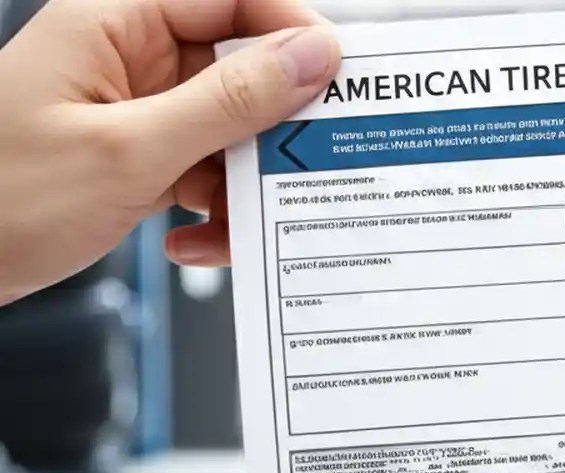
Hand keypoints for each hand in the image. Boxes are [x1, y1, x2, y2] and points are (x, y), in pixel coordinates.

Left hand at [0, 0, 340, 302]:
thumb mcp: (130, 151)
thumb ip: (229, 100)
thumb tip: (309, 55)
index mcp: (114, 23)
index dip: (289, 28)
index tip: (334, 75)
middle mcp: (127, 57)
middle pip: (239, 66)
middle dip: (272, 125)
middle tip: (300, 165)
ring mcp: (134, 110)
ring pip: (229, 128)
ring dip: (243, 182)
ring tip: (234, 223)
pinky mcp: (136, 158)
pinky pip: (203, 169)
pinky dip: (213, 210)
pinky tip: (196, 241)